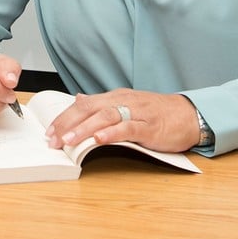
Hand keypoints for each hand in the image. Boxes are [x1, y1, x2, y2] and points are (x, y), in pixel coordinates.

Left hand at [45, 90, 199, 152]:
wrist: (189, 115)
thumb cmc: (157, 113)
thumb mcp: (126, 104)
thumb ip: (102, 105)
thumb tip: (78, 100)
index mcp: (115, 98)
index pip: (83, 105)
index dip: (64, 117)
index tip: (49, 132)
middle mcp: (123, 102)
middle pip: (90, 108)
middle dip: (68, 123)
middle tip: (52, 139)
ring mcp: (137, 113)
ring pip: (106, 117)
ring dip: (85, 129)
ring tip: (69, 140)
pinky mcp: (150, 127)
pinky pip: (129, 128)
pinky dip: (112, 133)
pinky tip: (100, 140)